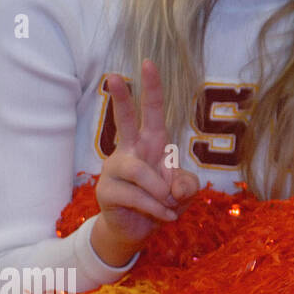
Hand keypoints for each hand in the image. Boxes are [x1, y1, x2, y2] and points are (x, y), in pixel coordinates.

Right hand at [92, 60, 199, 265]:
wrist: (139, 229)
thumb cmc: (163, 201)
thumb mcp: (184, 192)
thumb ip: (187, 185)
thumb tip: (174, 188)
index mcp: (151, 143)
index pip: (152, 112)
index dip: (152, 89)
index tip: (148, 63)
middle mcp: (129, 150)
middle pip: (124, 121)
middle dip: (121, 98)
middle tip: (114, 75)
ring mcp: (114, 169)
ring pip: (140, 173)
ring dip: (161, 194)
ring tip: (169, 205)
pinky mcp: (106, 190)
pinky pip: (138, 197)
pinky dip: (158, 209)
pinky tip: (164, 216)